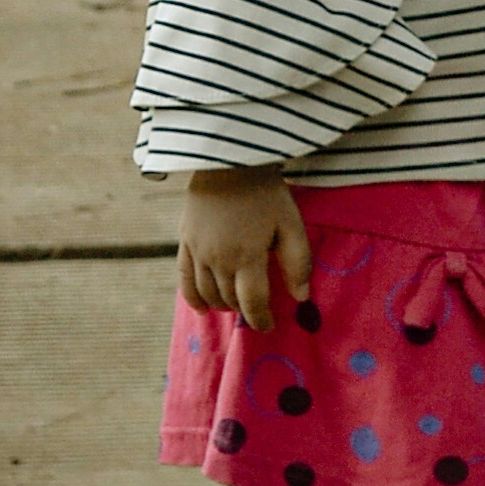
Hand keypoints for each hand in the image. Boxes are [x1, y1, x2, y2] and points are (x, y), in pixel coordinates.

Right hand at [178, 170, 310, 329]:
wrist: (229, 159)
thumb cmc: (265, 191)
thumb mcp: (290, 222)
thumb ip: (297, 261)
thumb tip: (300, 298)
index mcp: (247, 258)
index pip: (253, 303)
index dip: (261, 319)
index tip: (269, 326)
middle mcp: (218, 260)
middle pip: (230, 299)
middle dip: (244, 309)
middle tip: (256, 309)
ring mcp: (198, 251)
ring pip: (207, 293)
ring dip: (222, 304)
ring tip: (235, 304)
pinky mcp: (185, 240)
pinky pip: (184, 279)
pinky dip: (192, 298)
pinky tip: (202, 308)